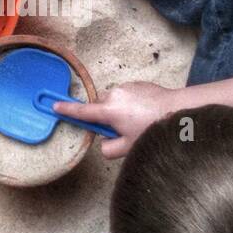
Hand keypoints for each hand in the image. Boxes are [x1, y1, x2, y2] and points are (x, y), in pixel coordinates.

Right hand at [53, 81, 175, 158]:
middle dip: (104, 117)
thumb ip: (109, 149)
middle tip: (121, 130)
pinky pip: (127, 94)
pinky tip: (146, 112)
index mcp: (108, 111)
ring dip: (119, 110)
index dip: (67, 110)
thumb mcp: (128, 147)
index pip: (82, 111)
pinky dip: (131, 103)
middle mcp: (114, 95)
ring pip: (114, 100)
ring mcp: (127, 87)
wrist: (178, 110)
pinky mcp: (139, 83)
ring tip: (138, 121)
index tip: (54, 106)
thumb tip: (104, 143)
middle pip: (99, 106)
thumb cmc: (152, 130)